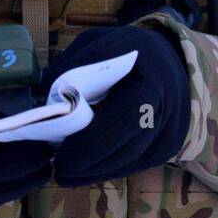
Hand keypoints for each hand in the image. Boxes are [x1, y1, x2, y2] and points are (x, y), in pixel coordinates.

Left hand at [40, 25, 190, 186]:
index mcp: (151, 72)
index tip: (61, 153)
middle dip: (92, 160)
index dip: (93, 139)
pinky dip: (112, 169)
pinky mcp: (169, 143)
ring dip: (100, 170)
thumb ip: (73, 64)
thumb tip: (43, 97)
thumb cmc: (128, 51)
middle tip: (60, 171)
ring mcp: (173, 126)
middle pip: (131, 141)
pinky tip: (89, 172)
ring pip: (135, 157)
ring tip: (68, 175)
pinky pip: (139, 163)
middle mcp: (169, 102)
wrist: (172, 60)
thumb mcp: (100, 43)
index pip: (126, 113)